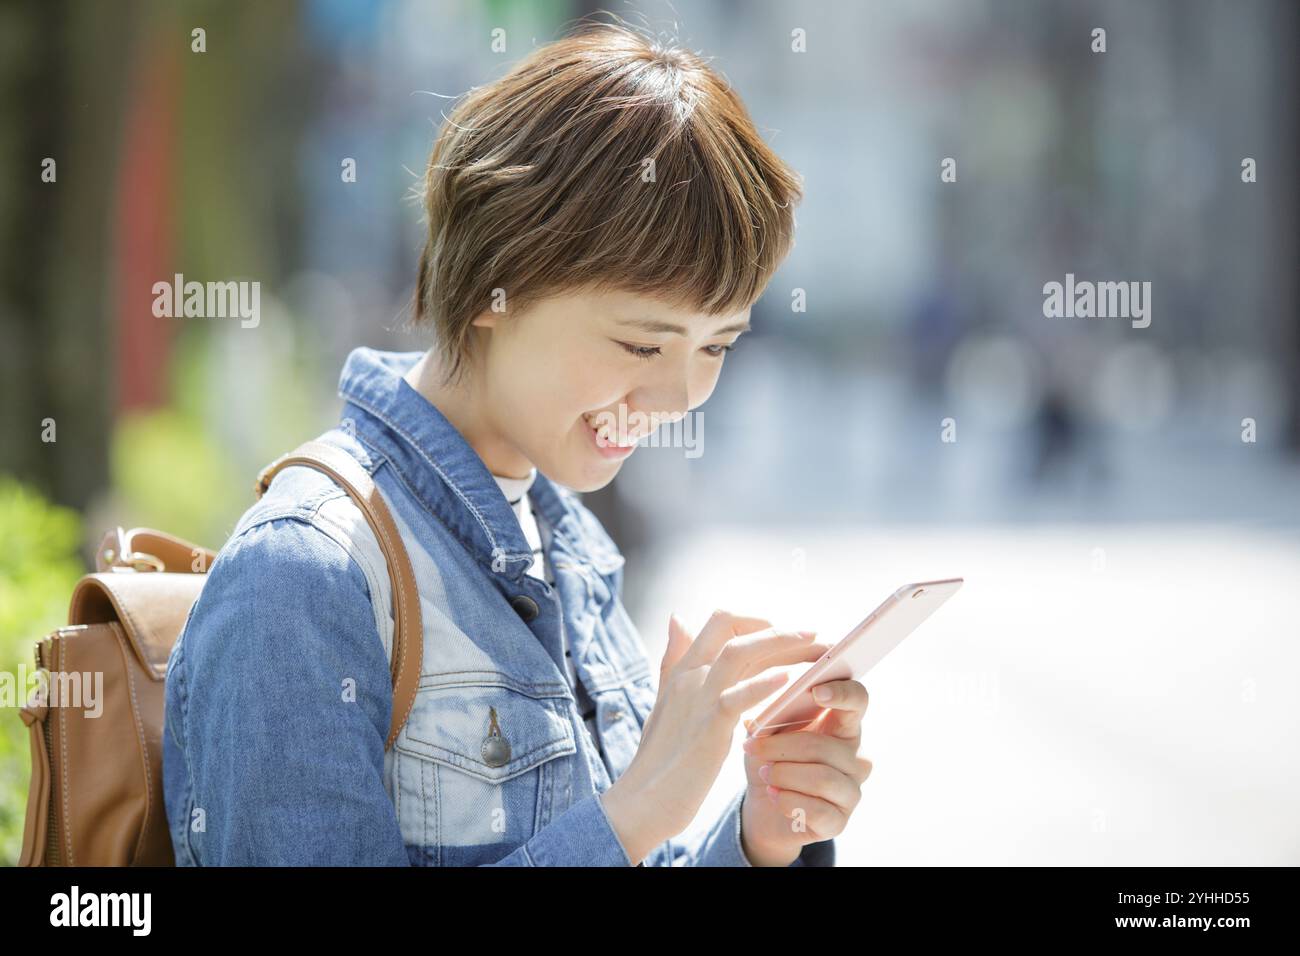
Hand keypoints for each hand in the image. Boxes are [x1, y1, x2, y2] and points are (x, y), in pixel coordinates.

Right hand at [600, 610, 825, 863]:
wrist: (643, 799)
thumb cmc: (657, 755)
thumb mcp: (664, 699)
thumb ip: (673, 659)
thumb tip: (677, 618)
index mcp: (683, 669)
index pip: (720, 621)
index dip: (756, 620)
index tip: (783, 634)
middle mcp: (690, 676)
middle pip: (733, 628)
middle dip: (778, 628)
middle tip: (814, 637)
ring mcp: (698, 699)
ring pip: (738, 652)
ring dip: (781, 643)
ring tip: (816, 649)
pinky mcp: (709, 728)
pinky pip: (738, 697)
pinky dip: (764, 685)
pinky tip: (788, 680)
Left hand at [738, 679, 872, 865]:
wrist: (764, 805)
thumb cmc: (771, 759)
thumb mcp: (765, 732)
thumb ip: (768, 716)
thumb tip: (757, 709)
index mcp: (842, 726)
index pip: (858, 701)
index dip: (842, 693)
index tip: (816, 691)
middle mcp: (855, 758)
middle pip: (823, 747)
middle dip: (780, 747)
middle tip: (751, 746)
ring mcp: (851, 791)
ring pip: (821, 779)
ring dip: (783, 774)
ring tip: (764, 773)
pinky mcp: (839, 821)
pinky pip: (818, 810)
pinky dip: (787, 800)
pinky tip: (773, 795)